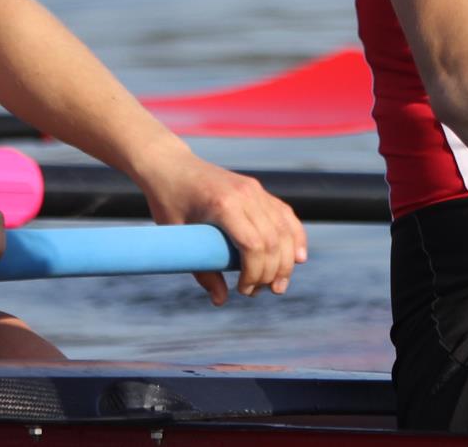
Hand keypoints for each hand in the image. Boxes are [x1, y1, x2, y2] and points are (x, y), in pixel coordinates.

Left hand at [137, 152, 308, 303]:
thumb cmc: (168, 203)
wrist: (171, 166)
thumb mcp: (178, 240)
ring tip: (279, 285)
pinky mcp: (258, 189)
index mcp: (224, 205)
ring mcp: (255, 190)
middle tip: (260, 292)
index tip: (243, 290)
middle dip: (272, 272)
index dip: (255, 273)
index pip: (253, 245)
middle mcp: (245, 195)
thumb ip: (202, 271)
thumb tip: (221, 300)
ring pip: (284, 228)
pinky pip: (285, 214)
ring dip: (287, 260)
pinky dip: (295, 237)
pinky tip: (299, 257)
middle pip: (273, 239)